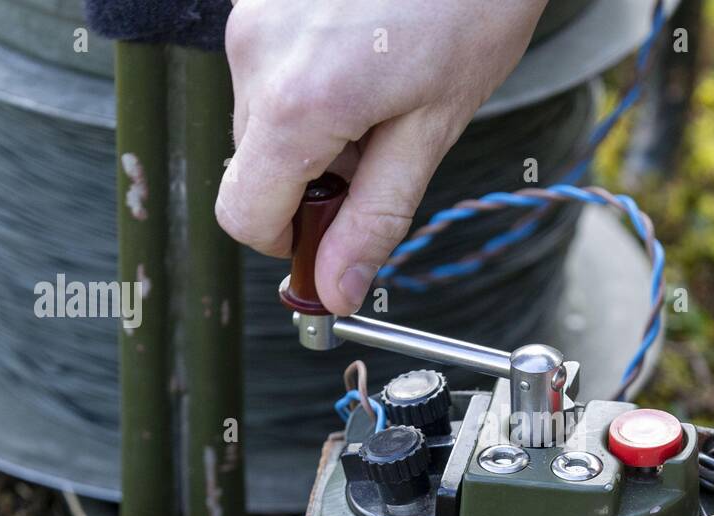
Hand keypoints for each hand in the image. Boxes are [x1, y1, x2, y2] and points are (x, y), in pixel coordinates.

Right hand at [217, 0, 548, 313]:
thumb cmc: (469, 8)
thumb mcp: (432, 129)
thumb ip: (376, 217)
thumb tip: (336, 289)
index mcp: (297, 105)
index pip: (245, 216)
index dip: (289, 243)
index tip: (331, 241)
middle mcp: (255, 58)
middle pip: (251, 170)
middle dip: (309, 184)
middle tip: (380, 155)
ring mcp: (250, 18)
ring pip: (258, 121)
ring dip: (310, 133)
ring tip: (379, 93)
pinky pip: (265, 71)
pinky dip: (305, 86)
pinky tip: (361, 58)